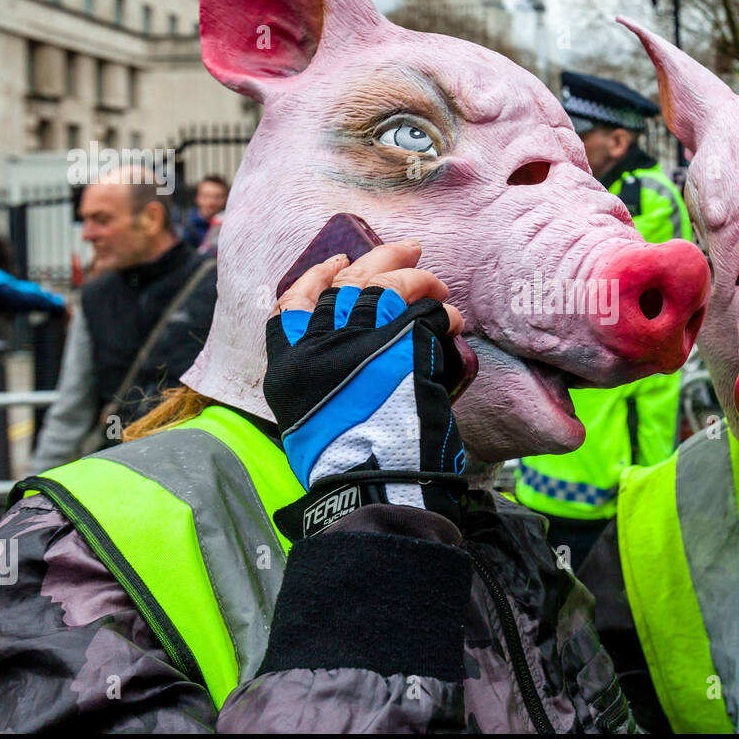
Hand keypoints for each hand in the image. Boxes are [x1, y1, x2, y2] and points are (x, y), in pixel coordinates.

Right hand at [264, 241, 469, 533]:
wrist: (374, 489)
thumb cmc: (349, 468)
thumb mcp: (312, 423)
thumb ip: (323, 385)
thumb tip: (350, 363)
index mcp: (288, 368)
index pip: (289, 307)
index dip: (314, 279)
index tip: (336, 264)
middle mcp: (317, 347)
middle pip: (345, 285)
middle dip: (376, 261)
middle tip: (405, 249)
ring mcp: (359, 342)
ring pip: (386, 287)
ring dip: (415, 277)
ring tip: (435, 282)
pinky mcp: (401, 346)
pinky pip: (425, 312)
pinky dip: (440, 312)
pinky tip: (450, 318)